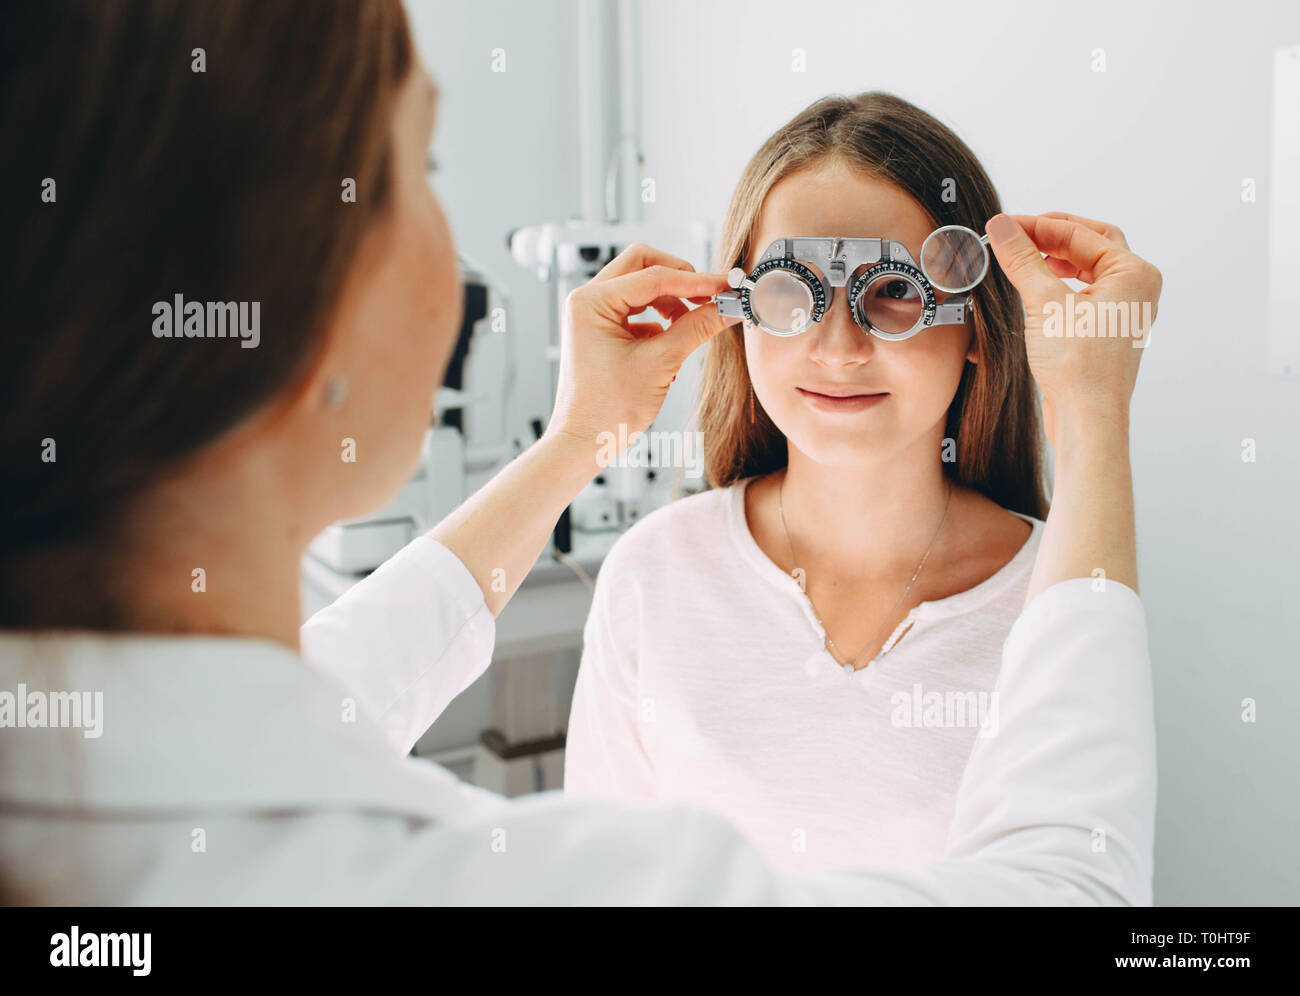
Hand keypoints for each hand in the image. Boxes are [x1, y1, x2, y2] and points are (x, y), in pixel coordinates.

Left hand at [546, 243, 740, 456]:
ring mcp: (593, 315)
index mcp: (591, 302)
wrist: (583, 443)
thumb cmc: (608, 410)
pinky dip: (660, 321)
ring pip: (641, 288)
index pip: (653, 276)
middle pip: (643, 266)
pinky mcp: (602, 331)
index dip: (696, 281)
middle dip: (680, 279)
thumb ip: (697, 328)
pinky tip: (673, 345)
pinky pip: (637, 311)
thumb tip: (727, 308)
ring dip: (672, 301)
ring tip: (694, 325)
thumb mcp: (661, 363)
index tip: (727, 284)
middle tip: (711, 295)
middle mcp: (587, 301)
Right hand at [983, 212, 1161, 446]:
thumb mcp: (1044, 302)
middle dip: (1052, 235)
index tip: (1003, 225)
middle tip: (1016, 233)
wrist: (1086, 418)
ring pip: (1088, 268)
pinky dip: (1060, 283)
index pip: (1080, 234)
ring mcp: (1123, 310)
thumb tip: (1002, 226)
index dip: (1037, 226)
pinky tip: (1037, 287)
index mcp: (1134, 273)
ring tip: (1022, 257)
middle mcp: (1136, 288)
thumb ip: (1022, 259)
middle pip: (1092, 244)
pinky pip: (1084, 293)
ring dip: (1056, 259)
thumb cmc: (1078, 366)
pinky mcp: (1107, 331)